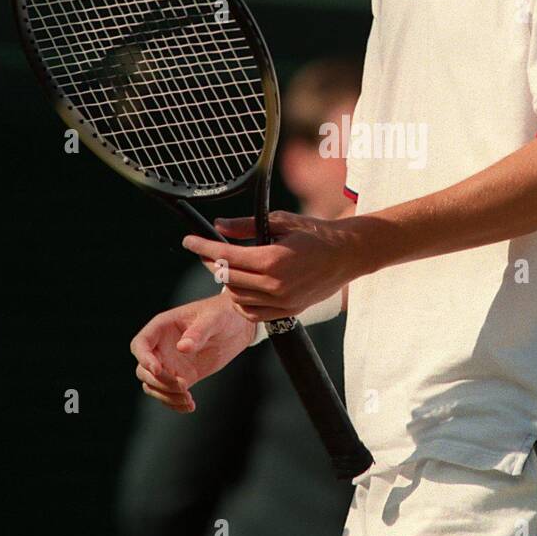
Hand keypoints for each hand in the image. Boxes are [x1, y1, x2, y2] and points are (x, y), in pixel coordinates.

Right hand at [129, 292, 255, 412]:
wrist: (237, 325)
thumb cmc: (222, 314)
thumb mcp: (213, 319)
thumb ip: (198, 332)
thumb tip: (182, 347)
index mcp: (162, 327)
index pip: (140, 344)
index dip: (144, 358)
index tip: (157, 370)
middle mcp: (161, 347)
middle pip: (143, 370)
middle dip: (159, 382)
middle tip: (183, 386)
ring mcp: (170, 363)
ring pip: (153, 385)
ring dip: (166, 396)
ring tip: (188, 399)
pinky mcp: (182, 377)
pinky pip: (169, 394)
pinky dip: (175, 403)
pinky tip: (189, 406)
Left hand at [182, 210, 357, 320]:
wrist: (348, 255)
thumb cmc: (316, 234)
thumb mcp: (281, 222)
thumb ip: (247, 226)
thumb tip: (219, 225)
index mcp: (273, 259)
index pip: (226, 256)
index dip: (202, 247)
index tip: (188, 240)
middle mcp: (275, 284)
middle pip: (227, 278)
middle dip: (210, 263)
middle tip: (205, 251)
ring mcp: (282, 301)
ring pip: (237, 297)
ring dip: (225, 283)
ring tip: (225, 268)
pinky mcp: (288, 311)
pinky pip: (252, 313)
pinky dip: (240, 302)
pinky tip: (241, 288)